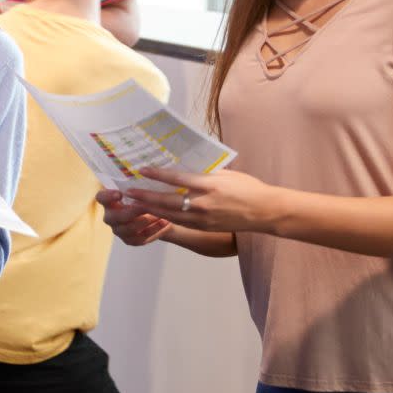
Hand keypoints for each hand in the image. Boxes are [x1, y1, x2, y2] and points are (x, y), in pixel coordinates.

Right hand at [97, 188, 171, 245]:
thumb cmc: (146, 196)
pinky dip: (154, 231)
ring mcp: (119, 230)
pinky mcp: (130, 240)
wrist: (157, 214)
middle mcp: (111, 216)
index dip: (108, 196)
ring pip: (128, 228)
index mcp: (109, 201)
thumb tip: (148, 172)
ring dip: (145, 221)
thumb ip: (139, 184)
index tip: (120, 194)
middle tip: (144, 206)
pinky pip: (140, 239)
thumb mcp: (142, 188)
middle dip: (130, 212)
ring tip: (160, 214)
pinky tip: (165, 223)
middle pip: (114, 217)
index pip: (101, 197)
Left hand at [117, 168, 280, 233]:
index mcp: (210, 185)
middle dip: (145, 196)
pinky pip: (179, 222)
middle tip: (128, 191)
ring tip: (134, 203)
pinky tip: (153, 212)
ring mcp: (203, 218)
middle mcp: (204, 203)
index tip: (142, 170)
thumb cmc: (248, 187)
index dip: (157, 175)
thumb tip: (184, 165)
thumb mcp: (227, 173)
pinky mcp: (204, 227)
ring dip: (150, 208)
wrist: (264, 211)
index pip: (177, 179)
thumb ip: (205, 172)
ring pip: (170, 214)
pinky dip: (164, 217)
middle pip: (168, 200)